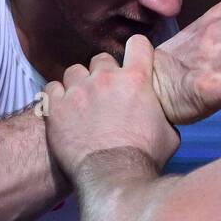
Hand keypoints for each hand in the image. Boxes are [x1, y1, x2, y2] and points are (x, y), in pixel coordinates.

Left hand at [45, 38, 178, 178]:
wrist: (112, 176)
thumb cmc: (144, 157)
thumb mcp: (169, 134)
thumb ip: (162, 116)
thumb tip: (160, 117)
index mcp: (136, 80)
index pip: (138, 44)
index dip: (137, 52)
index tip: (135, 63)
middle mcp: (105, 78)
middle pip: (101, 59)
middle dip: (103, 73)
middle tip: (106, 94)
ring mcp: (78, 90)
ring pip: (74, 71)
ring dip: (78, 84)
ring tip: (81, 103)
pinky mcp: (56, 106)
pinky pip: (51, 88)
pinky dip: (57, 98)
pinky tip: (64, 111)